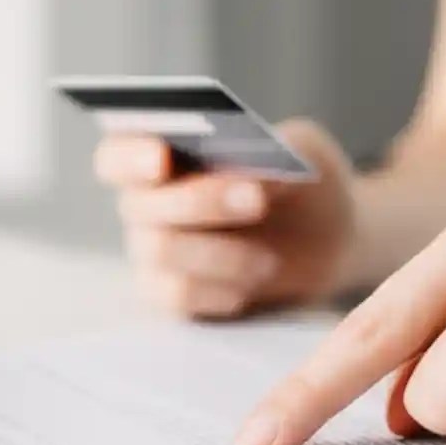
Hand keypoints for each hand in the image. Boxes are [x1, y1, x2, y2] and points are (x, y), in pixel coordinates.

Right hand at [95, 120, 354, 317]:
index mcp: (162, 152)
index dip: (130, 156)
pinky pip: (176, 294)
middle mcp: (146, 202)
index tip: (162, 157)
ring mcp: (155, 251)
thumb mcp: (303, 151)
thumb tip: (253, 174)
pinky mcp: (172, 295)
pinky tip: (250, 286)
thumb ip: (279, 150)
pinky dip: (217, 290)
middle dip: (200, 200)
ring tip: (270, 261)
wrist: (328, 236)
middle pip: (140, 204)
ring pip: (161, 249)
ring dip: (220, 252)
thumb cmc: (301, 179)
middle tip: (255, 199)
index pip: (117, 155)